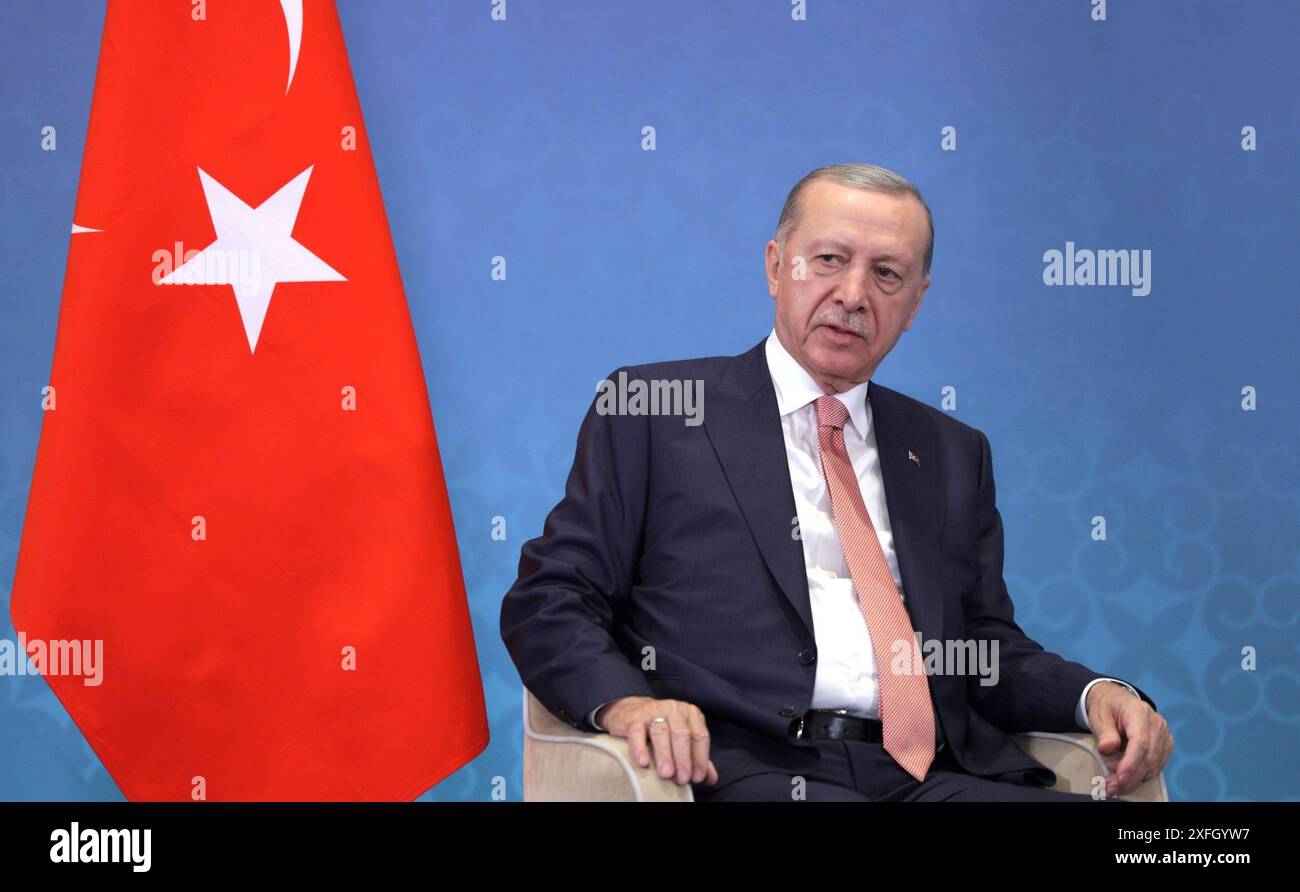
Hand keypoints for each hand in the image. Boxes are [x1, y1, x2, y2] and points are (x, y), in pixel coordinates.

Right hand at [596, 696, 718, 786]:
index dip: (700, 758)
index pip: (699, 736)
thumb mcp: (682, 739)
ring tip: (667, 774)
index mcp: (690, 714)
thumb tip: (711, 778)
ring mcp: (653, 711)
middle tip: (682, 779)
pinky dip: (640, 748)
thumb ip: (696, 757)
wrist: (632, 712)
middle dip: (683, 758)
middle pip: (681, 734)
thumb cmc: (663, 729)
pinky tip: (643, 762)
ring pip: (661, 732)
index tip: (698, 777)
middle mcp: (674, 709)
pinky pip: (637, 732)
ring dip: (665, 755)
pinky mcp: (634, 718)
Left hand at [1086, 682, 1173, 796]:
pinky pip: (1157, 765)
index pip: (1141, 742)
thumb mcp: (1099, 715)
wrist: (1116, 699)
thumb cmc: (1107, 707)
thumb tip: (1108, 749)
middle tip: (1111, 786)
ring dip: (1135, 778)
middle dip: (1131, 776)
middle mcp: (1157, 724)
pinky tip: (1126, 775)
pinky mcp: (1165, 744)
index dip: (1131, 763)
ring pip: (1155, 765)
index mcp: (1139, 713)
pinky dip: (1142, 774)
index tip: (1120, 777)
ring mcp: (1164, 735)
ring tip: (1114, 782)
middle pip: (1149, 757)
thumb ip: (1104, 732)